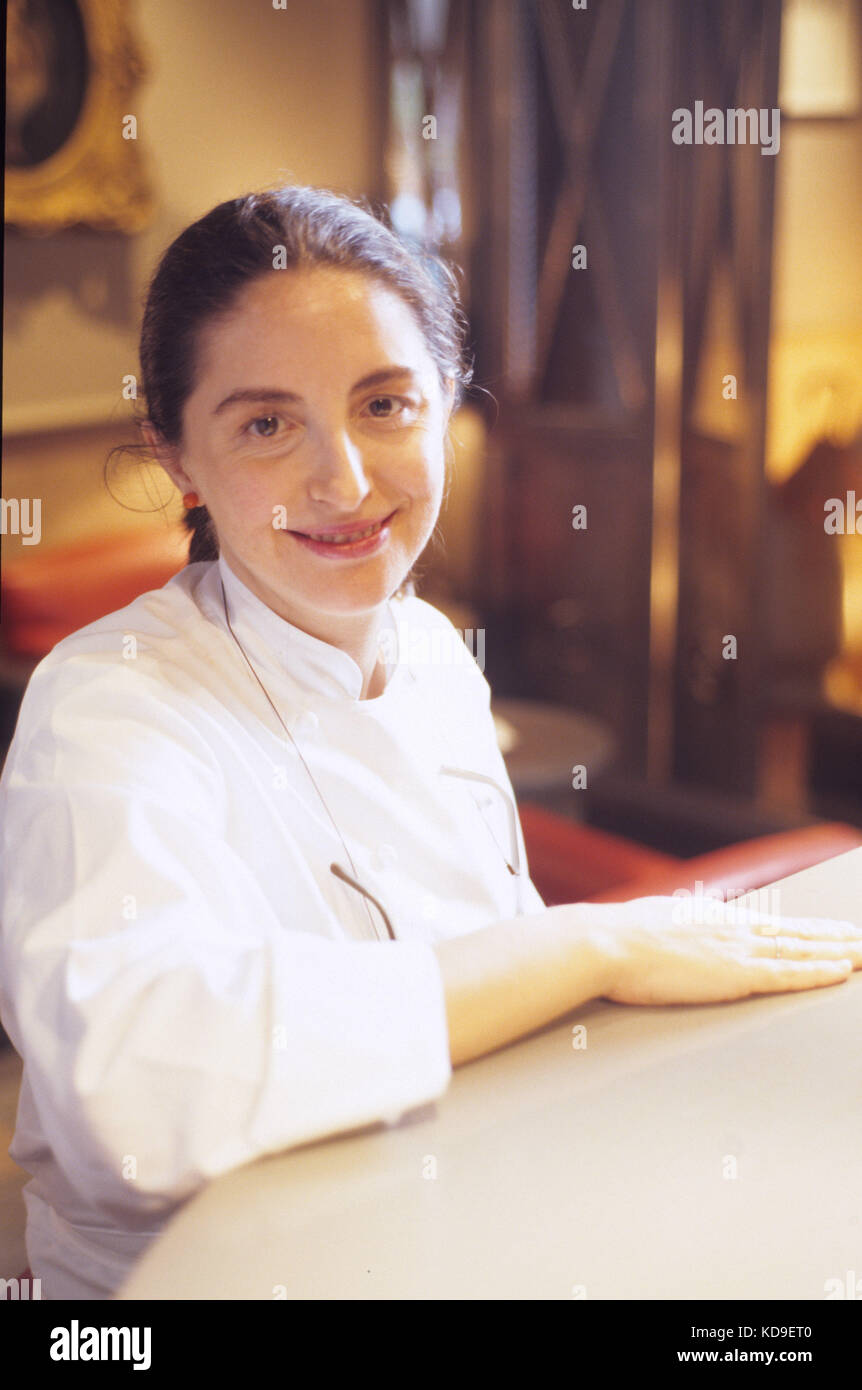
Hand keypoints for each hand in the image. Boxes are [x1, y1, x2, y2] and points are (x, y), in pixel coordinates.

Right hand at [570, 896, 861, 1005]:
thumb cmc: (618, 938)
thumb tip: (669, 925)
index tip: (830, 929)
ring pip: (801, 952)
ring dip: (838, 953)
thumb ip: (673, 927)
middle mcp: (732, 930)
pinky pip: (788, 975)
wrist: (607, 943)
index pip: (771, 925)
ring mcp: (737, 950)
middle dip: (834, 938)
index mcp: (713, 920)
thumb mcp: (653, 922)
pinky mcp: (735, 975)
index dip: (805, 928)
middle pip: (796, 934)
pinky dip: (818, 972)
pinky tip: (840, 971)